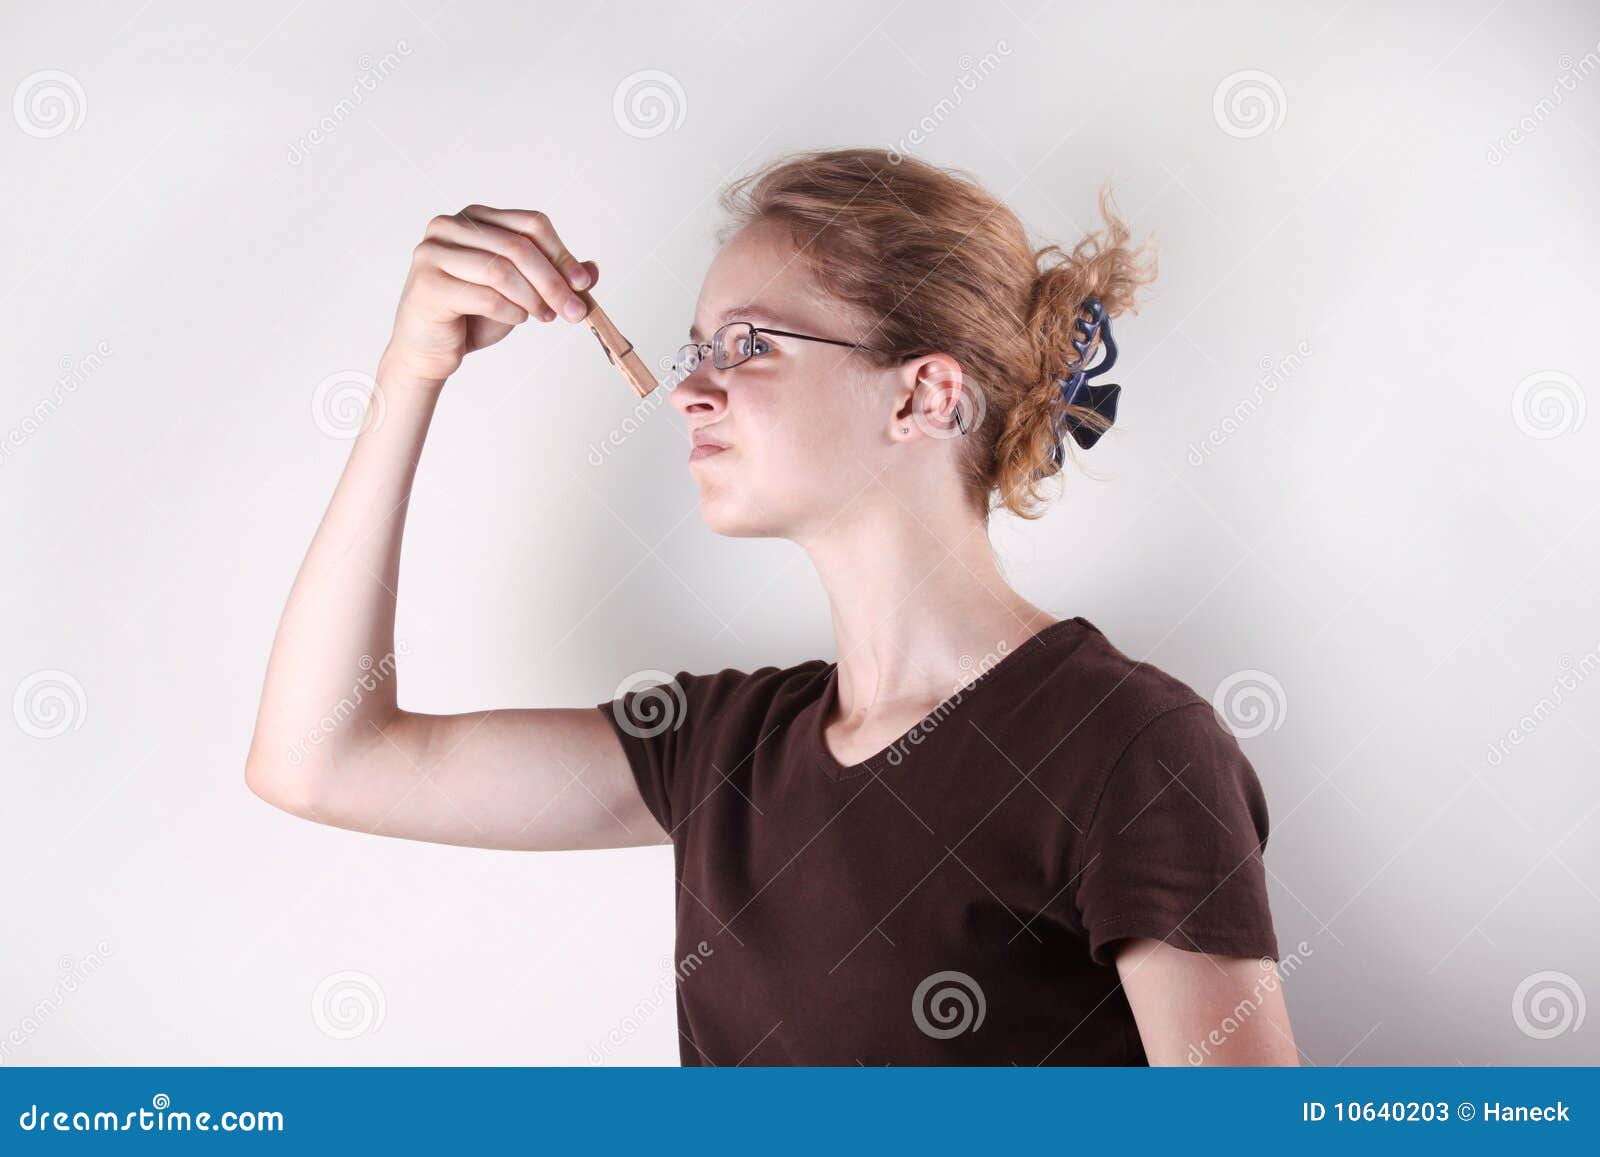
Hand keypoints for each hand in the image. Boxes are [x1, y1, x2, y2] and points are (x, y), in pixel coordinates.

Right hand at [378, 205, 598, 386]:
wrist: (430, 351)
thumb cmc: (473, 317)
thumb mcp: (522, 294)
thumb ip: (553, 278)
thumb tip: (592, 271)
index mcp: (475, 217)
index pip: (530, 224)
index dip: (562, 254)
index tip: (583, 285)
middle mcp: (449, 226)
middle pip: (519, 246)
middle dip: (554, 282)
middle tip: (574, 311)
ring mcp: (433, 252)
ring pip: (502, 270)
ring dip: (533, 298)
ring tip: (544, 317)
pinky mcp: (427, 284)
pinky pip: (485, 296)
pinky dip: (510, 312)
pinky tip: (516, 320)